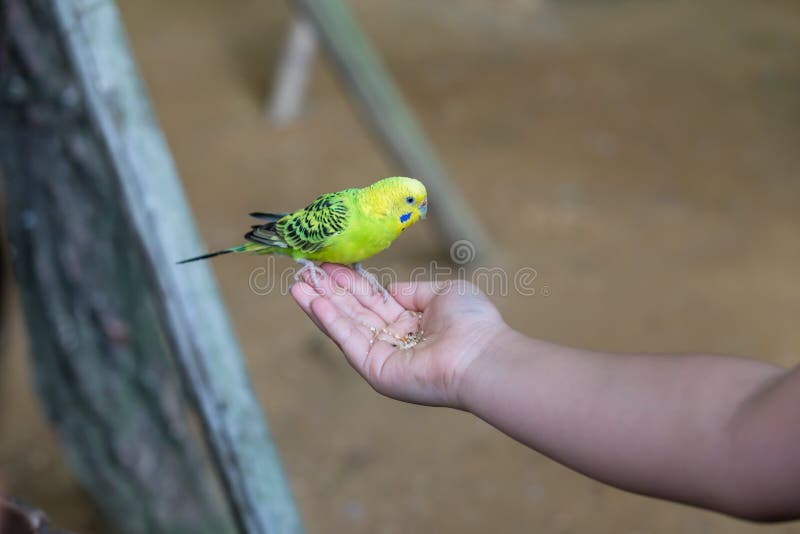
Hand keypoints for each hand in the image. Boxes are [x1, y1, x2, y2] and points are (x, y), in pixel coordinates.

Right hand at [291, 264, 505, 407]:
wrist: (481, 354)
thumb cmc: (471, 323)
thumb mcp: (441, 293)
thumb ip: (411, 291)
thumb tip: (388, 290)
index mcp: (411, 323)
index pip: (372, 300)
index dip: (350, 283)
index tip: (328, 264)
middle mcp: (394, 340)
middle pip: (354, 311)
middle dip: (329, 291)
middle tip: (303, 270)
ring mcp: (383, 357)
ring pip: (346, 325)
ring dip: (320, 305)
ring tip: (296, 284)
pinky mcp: (376, 371)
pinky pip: (349, 342)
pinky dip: (330, 322)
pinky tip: (313, 302)